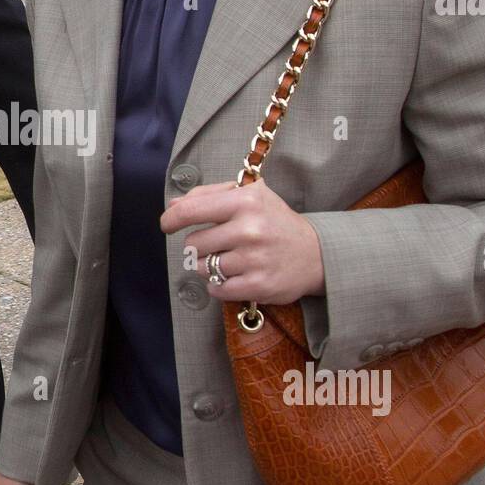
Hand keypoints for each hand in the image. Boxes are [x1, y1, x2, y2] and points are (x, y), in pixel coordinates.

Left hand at [160, 176, 324, 304]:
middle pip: (194, 243)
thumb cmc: (275, 221)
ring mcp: (254, 259)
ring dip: (209, 266)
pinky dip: (219, 285)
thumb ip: (209, 195)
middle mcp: (249, 229)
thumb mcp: (249, 196)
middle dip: (200, 246)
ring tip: (229, 260)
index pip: (190, 210)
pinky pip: (217, 289)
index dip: (171, 219)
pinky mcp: (258, 285)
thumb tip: (174, 204)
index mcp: (245, 201)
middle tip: (219, 244)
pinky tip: (233, 277)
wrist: (317, 253)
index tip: (167, 224)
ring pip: (203, 267)